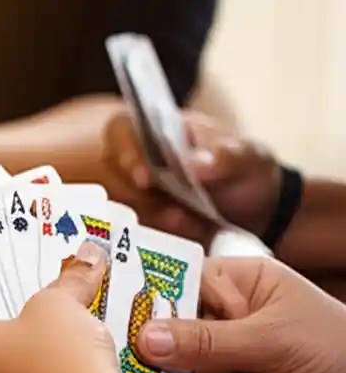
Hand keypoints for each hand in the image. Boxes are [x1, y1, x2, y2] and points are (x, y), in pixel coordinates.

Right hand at [103, 110, 281, 236]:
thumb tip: (195, 164)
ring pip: (123, 213)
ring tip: (195, 228)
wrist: (257, 212)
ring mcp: (135, 198)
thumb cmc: (245, 170)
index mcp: (155, 131)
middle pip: (114, 179)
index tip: (145, 177)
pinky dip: (162, 242)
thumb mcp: (248, 157)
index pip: (121, 131)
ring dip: (158, 225)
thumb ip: (225, 156)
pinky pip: (136, 238)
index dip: (125, 152)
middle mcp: (135, 163)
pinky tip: (190, 239)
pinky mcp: (142, 228)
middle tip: (177, 215)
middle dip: (144, 201)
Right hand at [133, 257, 345, 372]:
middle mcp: (223, 320)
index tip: (104, 312)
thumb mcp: (272, 337)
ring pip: (174, 372)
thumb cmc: (338, 348)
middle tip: (117, 363)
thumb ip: (208, 340)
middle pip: (166, 331)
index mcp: (235, 284)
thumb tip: (145, 338)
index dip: (142, 296)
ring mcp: (224, 362)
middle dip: (145, 350)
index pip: (177, 282)